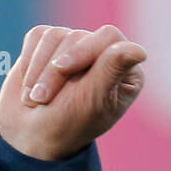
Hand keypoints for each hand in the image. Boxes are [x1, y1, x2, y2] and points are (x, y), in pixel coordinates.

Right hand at [0, 24, 146, 161]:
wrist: (32, 134)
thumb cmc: (68, 124)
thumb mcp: (92, 101)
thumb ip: (111, 71)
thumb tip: (140, 50)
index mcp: (126, 73)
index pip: (109, 37)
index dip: (83, 51)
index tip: (62, 69)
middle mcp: (105, 55)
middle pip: (78, 37)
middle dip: (56, 69)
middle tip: (43, 98)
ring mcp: (78, 47)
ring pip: (55, 35)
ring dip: (40, 69)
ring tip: (37, 98)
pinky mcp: (52, 44)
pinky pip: (38, 36)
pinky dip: (29, 61)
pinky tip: (31, 85)